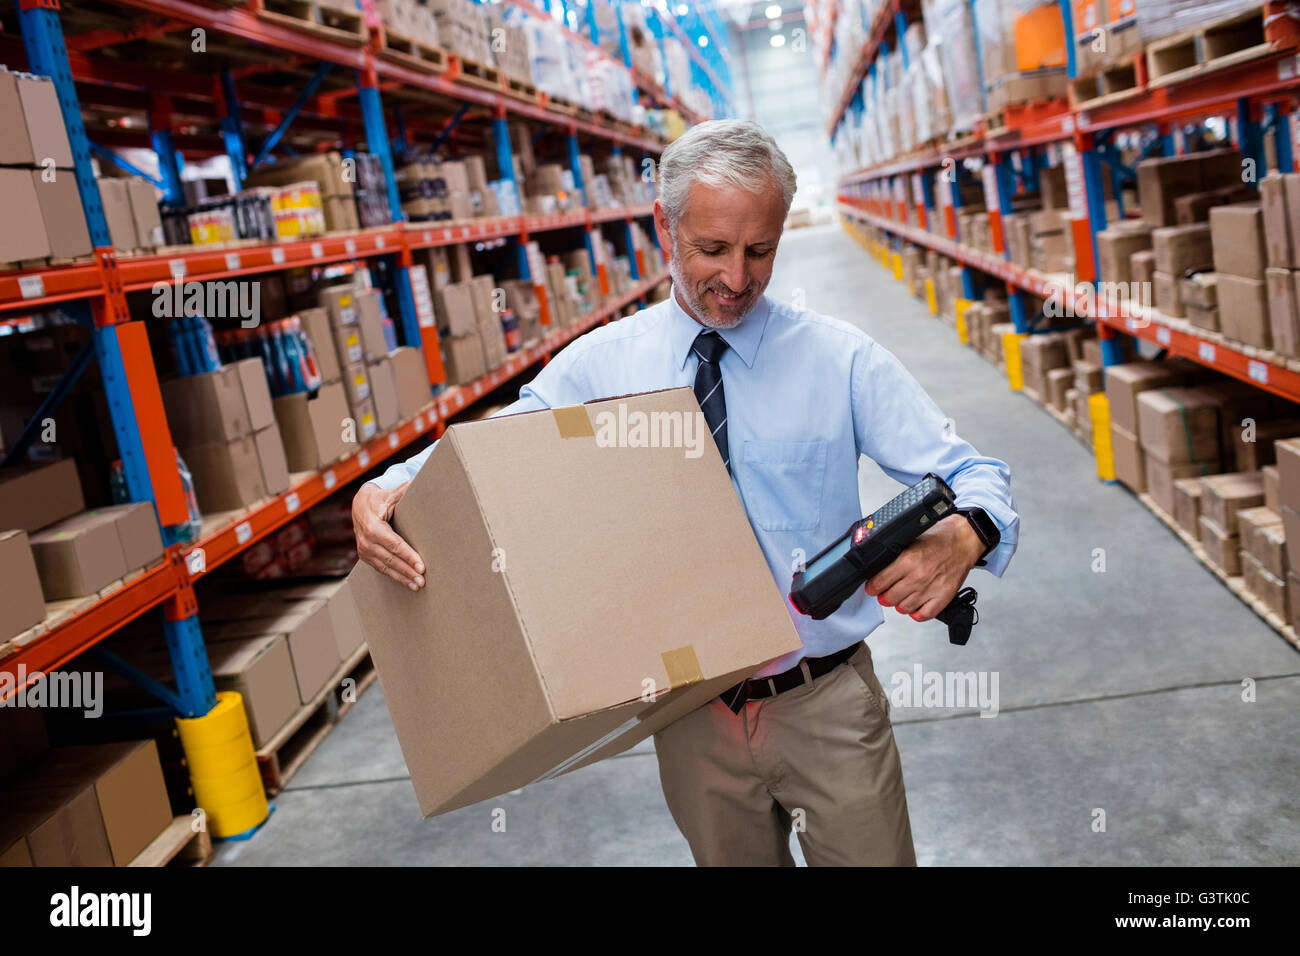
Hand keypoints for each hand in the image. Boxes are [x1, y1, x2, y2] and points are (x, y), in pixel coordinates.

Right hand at [353, 481, 424, 590]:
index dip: (408, 556)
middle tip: (422, 579)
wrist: (360, 505)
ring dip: (402, 577)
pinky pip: (381, 568)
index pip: (394, 545)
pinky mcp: (365, 556)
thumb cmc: (380, 499)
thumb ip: (405, 491)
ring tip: (417, 585)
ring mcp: (364, 550)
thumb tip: (419, 482)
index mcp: (373, 526)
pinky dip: (394, 576)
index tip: (422, 565)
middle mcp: (366, 540)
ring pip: (386, 567)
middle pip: (391, 559)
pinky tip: (407, 582)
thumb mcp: (391, 494)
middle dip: (407, 570)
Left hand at [864, 514, 983, 621]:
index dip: (873, 587)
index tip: (872, 588)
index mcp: (908, 559)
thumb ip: (895, 555)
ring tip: (900, 598)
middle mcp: (919, 575)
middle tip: (884, 594)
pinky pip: (925, 614)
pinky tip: (915, 607)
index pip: (880, 582)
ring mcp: (932, 588)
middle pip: (890, 598)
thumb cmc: (940, 538)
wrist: (965, 540)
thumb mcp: (911, 539)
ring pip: (905, 608)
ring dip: (899, 605)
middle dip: (884, 597)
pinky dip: (917, 614)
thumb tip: (878, 568)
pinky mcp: (944, 596)